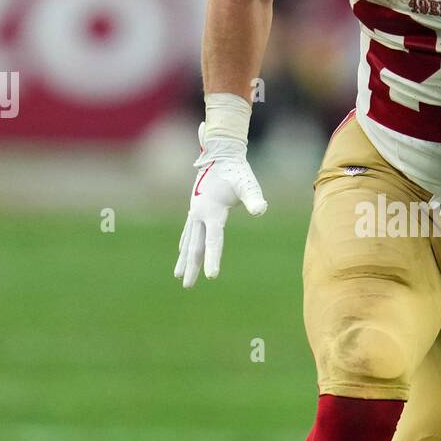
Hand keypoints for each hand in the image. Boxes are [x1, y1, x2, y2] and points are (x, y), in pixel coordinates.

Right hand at [174, 123, 266, 287]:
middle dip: (192, 267)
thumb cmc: (237, 171)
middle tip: (187, 286)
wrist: (221, 154)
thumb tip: (261, 210)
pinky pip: (189, 232)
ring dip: (184, 259)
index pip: (213, 241)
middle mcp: (200, 214)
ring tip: (179, 276)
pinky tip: (182, 252)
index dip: (214, 259)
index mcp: (212, 212)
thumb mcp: (248, 185)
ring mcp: (195, 212)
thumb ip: (253, 198)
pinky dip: (185, 244)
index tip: (212, 277)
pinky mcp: (196, 209)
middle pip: (196, 246)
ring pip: (189, 241)